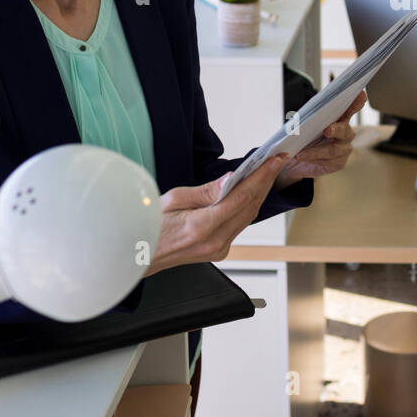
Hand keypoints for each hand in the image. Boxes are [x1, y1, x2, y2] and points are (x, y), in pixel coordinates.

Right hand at [143, 152, 290, 275]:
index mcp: (202, 227)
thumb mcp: (172, 200)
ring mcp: (218, 249)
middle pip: (250, 207)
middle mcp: (214, 242)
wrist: (138, 255)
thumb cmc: (148, 226)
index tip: (274, 161)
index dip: (261, 177)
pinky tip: (252, 191)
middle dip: (265, 182)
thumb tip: (230, 179)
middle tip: (277, 161)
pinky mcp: (219, 251)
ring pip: (248, 217)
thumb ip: (205, 191)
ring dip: (259, 194)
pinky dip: (248, 206)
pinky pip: (240, 225)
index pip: (241, 197)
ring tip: (268, 172)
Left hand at [275, 89, 366, 188]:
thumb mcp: (304, 125)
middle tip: (327, 130)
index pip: (349, 109)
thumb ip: (309, 118)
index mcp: (339, 119)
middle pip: (344, 129)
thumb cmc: (304, 137)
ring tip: (301, 154)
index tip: (361, 94)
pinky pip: (328, 161)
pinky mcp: (339, 162)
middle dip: (335, 129)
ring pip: (333, 149)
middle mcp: (345, 133)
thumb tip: (302, 116)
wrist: (297, 159)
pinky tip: (304, 159)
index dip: (356, 102)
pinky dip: (314, 160)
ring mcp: (344, 148)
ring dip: (315, 151)